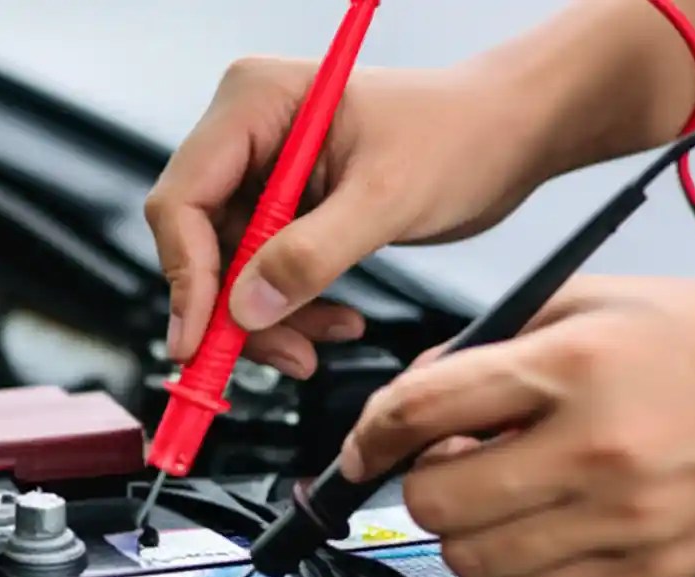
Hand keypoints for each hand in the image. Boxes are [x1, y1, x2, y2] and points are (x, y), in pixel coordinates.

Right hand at [144, 57, 560, 378]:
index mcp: (255, 103)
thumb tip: (246, 307)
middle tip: (276, 356)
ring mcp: (264, 173)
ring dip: (267, 320)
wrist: (511, 135)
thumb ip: (312, 254)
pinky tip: (332, 323)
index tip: (200, 338)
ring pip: (229, 270)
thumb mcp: (387, 198)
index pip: (184, 198)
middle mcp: (248, 134)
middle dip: (233, 308)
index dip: (186, 275)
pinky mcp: (286, 208)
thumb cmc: (463, 132)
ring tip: (317, 347)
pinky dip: (291, 310)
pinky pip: (262, 275)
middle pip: (199, 242)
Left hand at [339, 276, 694, 576]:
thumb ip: (486, 340)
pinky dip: (513, 569)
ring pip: (472, 559)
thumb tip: (414, 390)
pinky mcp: (652, 565)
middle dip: (415, 484)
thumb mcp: (586, 300)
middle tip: (437, 466)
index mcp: (570, 367)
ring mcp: (625, 516)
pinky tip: (536, 529)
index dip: (368, 434)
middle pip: (432, 500)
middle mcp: (595, 447)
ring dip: (460, 531)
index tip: (362, 448)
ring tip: (492, 495)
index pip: (420, 410)